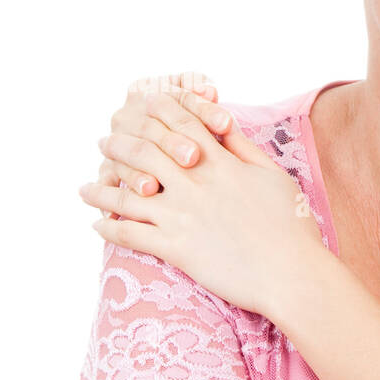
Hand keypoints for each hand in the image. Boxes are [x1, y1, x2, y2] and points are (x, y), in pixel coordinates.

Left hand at [78, 78, 327, 317]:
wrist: (292, 274)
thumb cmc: (293, 227)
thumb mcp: (276, 178)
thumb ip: (246, 150)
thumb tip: (224, 125)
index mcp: (221, 164)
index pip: (180, 126)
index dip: (157, 111)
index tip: (141, 105)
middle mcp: (195, 185)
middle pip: (143, 152)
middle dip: (118, 144)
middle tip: (104, 143)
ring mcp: (181, 216)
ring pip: (126, 194)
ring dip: (101, 188)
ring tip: (86, 187)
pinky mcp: (176, 248)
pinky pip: (130, 235)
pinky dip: (109, 228)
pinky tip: (97, 225)